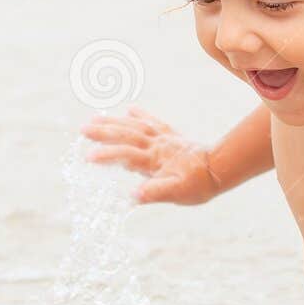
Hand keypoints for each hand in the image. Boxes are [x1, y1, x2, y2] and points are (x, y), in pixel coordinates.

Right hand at [81, 106, 220, 204]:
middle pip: (126, 135)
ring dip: (115, 121)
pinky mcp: (171, 136)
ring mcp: (163, 139)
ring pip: (135, 126)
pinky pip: (154, 122)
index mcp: (153, 160)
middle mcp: (155, 146)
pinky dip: (141, 114)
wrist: (221, 170)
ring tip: (95, 117)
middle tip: (82, 128)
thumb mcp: (176, 193)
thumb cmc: (197, 185)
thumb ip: (155, 192)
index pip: (125, 155)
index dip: (107, 155)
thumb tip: (133, 196)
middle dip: (104, 131)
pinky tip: (130, 108)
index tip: (87, 157)